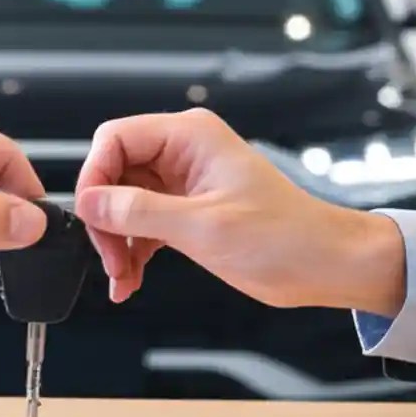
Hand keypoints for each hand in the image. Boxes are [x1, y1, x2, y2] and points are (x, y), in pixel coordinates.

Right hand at [74, 108, 405, 314]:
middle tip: (109, 257)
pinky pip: (142, 224)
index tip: (89, 217)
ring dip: (117, 241)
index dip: (95, 178)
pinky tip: (130, 279)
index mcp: (191, 137)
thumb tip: (90, 203)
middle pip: (115, 173)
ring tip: (122, 276)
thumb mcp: (203, 227)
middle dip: (106, 219)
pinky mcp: (188, 210)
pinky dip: (132, 251)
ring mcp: (185, 181)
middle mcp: (185, 152)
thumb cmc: (287, 238)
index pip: (116, 139)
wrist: (326, 265)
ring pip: (124, 203)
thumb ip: (139, 212)